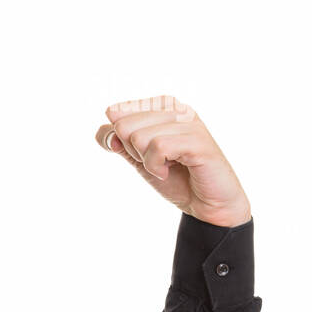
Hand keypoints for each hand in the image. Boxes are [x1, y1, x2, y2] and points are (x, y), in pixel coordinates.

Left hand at [94, 95, 251, 227]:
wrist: (205, 205)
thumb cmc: (175, 179)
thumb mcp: (137, 158)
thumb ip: (116, 141)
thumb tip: (106, 131)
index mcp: (161, 106)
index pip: (116, 113)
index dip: (121, 142)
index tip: (145, 152)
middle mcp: (176, 109)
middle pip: (123, 125)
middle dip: (133, 151)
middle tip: (158, 161)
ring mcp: (189, 123)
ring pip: (138, 137)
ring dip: (147, 161)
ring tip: (168, 166)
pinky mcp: (197, 140)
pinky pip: (158, 147)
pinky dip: (156, 166)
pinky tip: (170, 171)